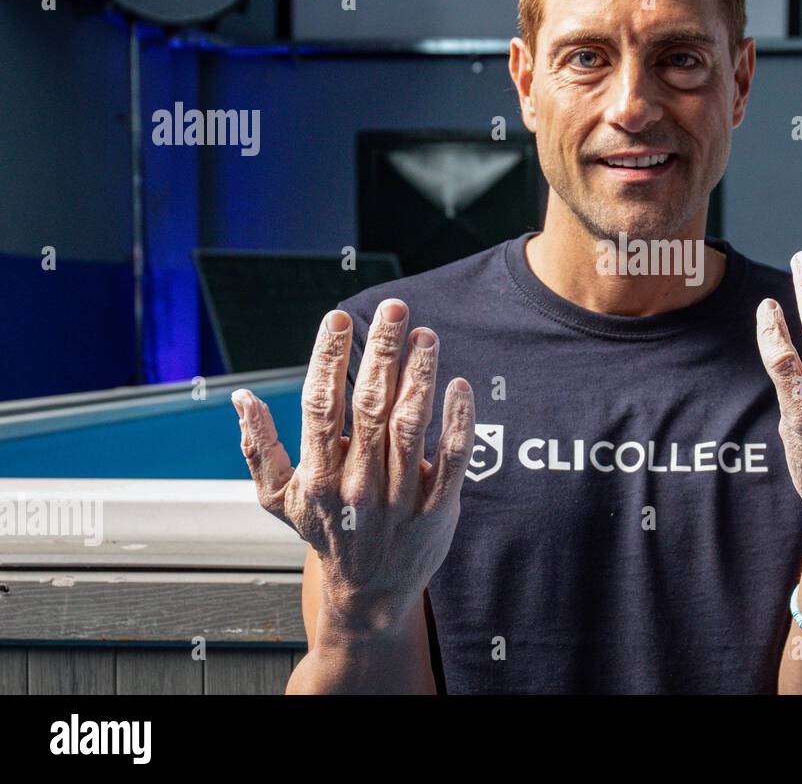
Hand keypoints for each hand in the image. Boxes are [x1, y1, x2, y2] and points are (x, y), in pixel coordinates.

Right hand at [233, 299, 475, 632]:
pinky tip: (459, 385)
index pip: (321, 404)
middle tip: (393, 308)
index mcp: (317, 476)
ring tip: (425, 335)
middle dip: (381, 351)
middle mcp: (357, 485)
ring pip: (411, 425)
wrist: (370, 594)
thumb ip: (259, 448)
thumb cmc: (326, 534)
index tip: (339, 320)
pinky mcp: (437, 509)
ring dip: (420, 375)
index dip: (329, 359)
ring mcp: (399, 498)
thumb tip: (241, 399)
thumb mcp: (278, 501)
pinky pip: (453, 458)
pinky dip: (457, 421)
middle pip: (369, 405)